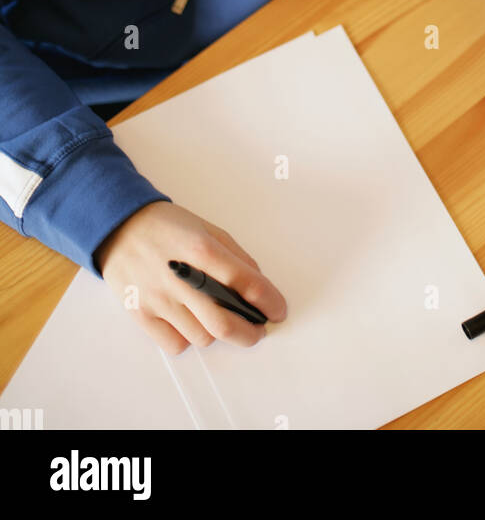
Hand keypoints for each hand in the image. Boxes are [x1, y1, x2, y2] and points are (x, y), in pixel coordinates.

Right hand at [94, 201, 287, 354]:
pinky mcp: (141, 314)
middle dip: (250, 333)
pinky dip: (189, 339)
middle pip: (224, 324)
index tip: (278, 311)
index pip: (246, 283)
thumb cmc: (167, 226)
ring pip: (202, 337)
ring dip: (217, 332)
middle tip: (257, 330)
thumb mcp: (207, 228)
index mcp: (201, 249)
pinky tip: (190, 321)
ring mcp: (159, 299)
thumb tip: (257, 283)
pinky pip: (175, 345)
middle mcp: (181, 278)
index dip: (269, 301)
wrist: (119, 226)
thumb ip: (235, 255)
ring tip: (216, 316)